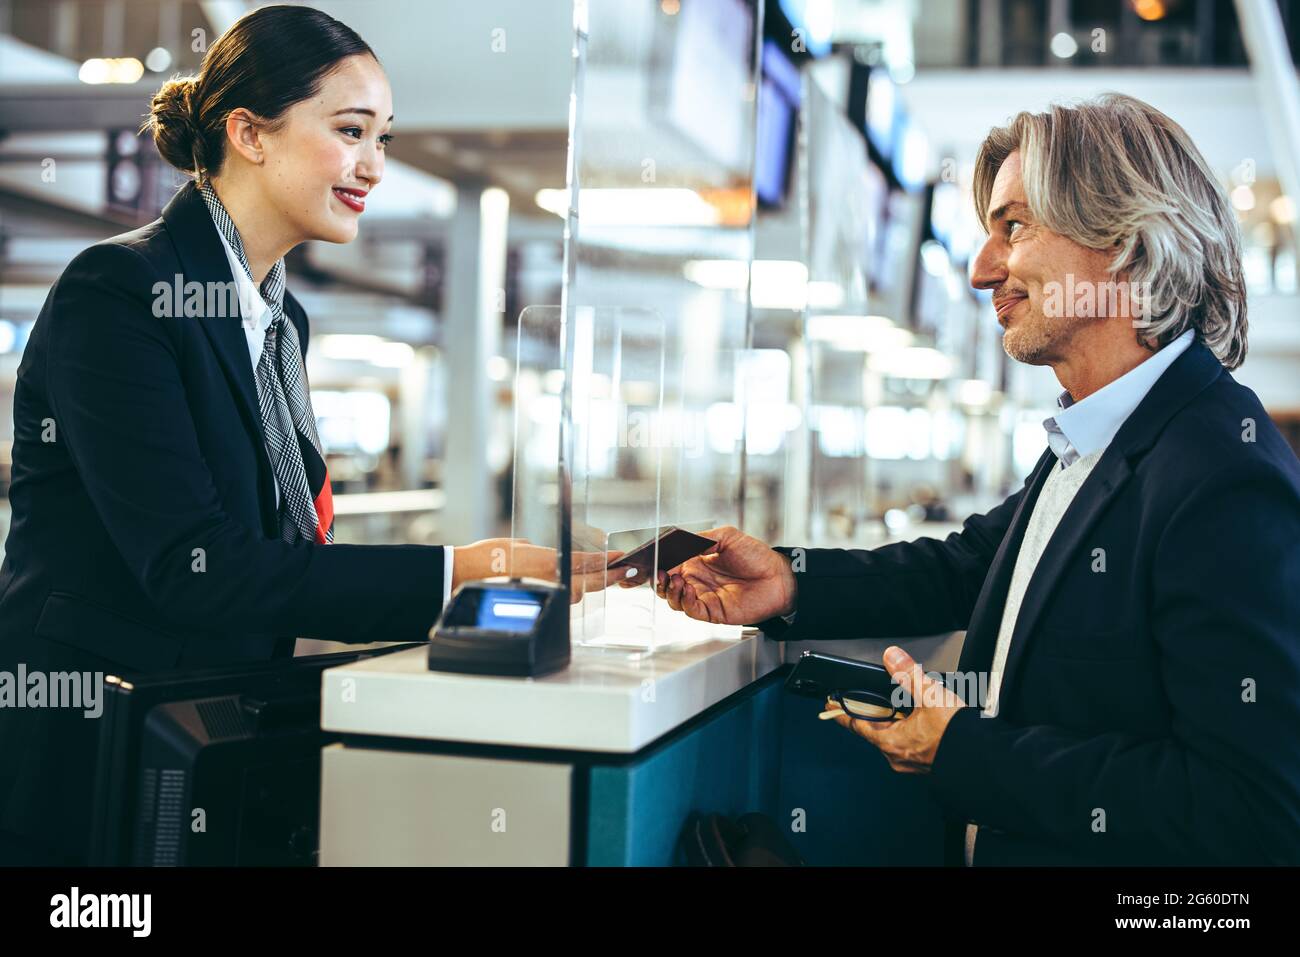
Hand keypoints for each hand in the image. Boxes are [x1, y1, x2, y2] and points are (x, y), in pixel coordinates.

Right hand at [451, 538, 626, 602]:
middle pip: (590, 581)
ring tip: (608, 579)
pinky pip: (560, 601)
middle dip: (610, 577)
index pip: (587, 561)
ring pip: (576, 593)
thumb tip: (536, 549)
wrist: (465, 575)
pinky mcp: (535, 604)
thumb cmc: (487, 557)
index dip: (608, 560)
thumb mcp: (517, 545)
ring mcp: (544, 594)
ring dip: (588, 587)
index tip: (622, 557)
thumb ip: (534, 549)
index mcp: (548, 560)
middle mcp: (550, 579)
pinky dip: (568, 595)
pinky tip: (577, 590)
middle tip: (627, 571)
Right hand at [642, 526, 796, 624]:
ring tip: (676, 579)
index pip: (670, 564)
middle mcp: (697, 580)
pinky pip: (691, 610)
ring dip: (670, 591)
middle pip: (666, 585)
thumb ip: (702, 538)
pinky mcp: (712, 612)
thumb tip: (680, 541)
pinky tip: (688, 589)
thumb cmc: (757, 557)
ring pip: (674, 600)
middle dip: (658, 580)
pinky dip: (684, 601)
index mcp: (697, 562)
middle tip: (660, 572)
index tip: (653, 559)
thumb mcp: (727, 537)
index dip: (659, 563)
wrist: (778, 577)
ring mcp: (703, 597)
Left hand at [828, 646, 965, 772]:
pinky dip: (912, 729)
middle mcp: (898, 756)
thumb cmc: (958, 737)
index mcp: (891, 742)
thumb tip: (892, 657)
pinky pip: (911, 742)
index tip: (830, 708)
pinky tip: (925, 719)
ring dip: (897, 720)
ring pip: (895, 735)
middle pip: (876, 729)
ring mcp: (913, 763)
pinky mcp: (928, 763)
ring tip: (910, 704)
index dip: (843, 713)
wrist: (986, 761)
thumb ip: (908, 675)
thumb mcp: (930, 697)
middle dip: (876, 712)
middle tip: (875, 697)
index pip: (857, 725)